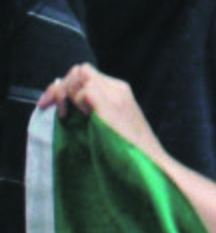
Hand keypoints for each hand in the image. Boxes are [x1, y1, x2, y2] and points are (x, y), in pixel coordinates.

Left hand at [40, 63, 169, 168]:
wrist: (150, 163)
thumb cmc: (126, 152)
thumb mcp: (109, 125)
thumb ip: (93, 111)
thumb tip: (64, 106)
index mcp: (118, 91)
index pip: (85, 74)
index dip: (64, 85)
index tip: (50, 104)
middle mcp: (118, 88)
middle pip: (81, 70)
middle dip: (60, 87)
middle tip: (49, 108)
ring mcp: (116, 95)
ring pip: (81, 74)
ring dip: (66, 94)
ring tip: (66, 115)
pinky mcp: (112, 105)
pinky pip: (85, 91)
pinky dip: (77, 102)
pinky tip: (81, 117)